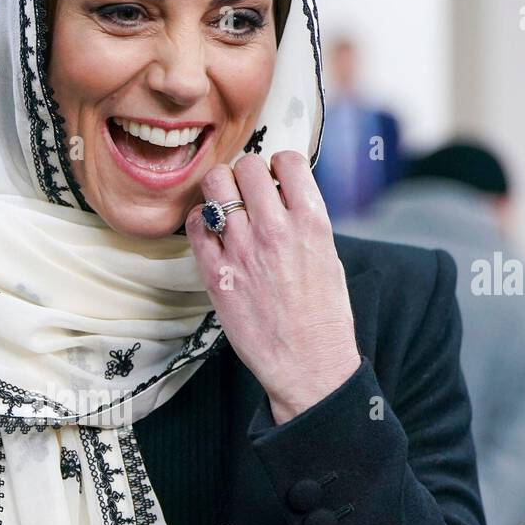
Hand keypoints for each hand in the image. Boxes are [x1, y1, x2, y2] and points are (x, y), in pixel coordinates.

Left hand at [185, 152, 360, 424]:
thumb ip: (304, 221)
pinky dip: (200, 220)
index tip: (275, 181)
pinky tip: (210, 231)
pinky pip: (196, 225)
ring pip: (216, 186)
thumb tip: (282, 194)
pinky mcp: (217, 275)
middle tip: (245, 193)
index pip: (287, 161)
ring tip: (224, 207)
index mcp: (312, 221)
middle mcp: (276, 229)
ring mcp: (242, 251)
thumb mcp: (328, 257)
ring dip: (219, 190)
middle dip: (245, 174)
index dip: (277, 166)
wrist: (308, 364)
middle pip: (247, 166)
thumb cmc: (322, 316)